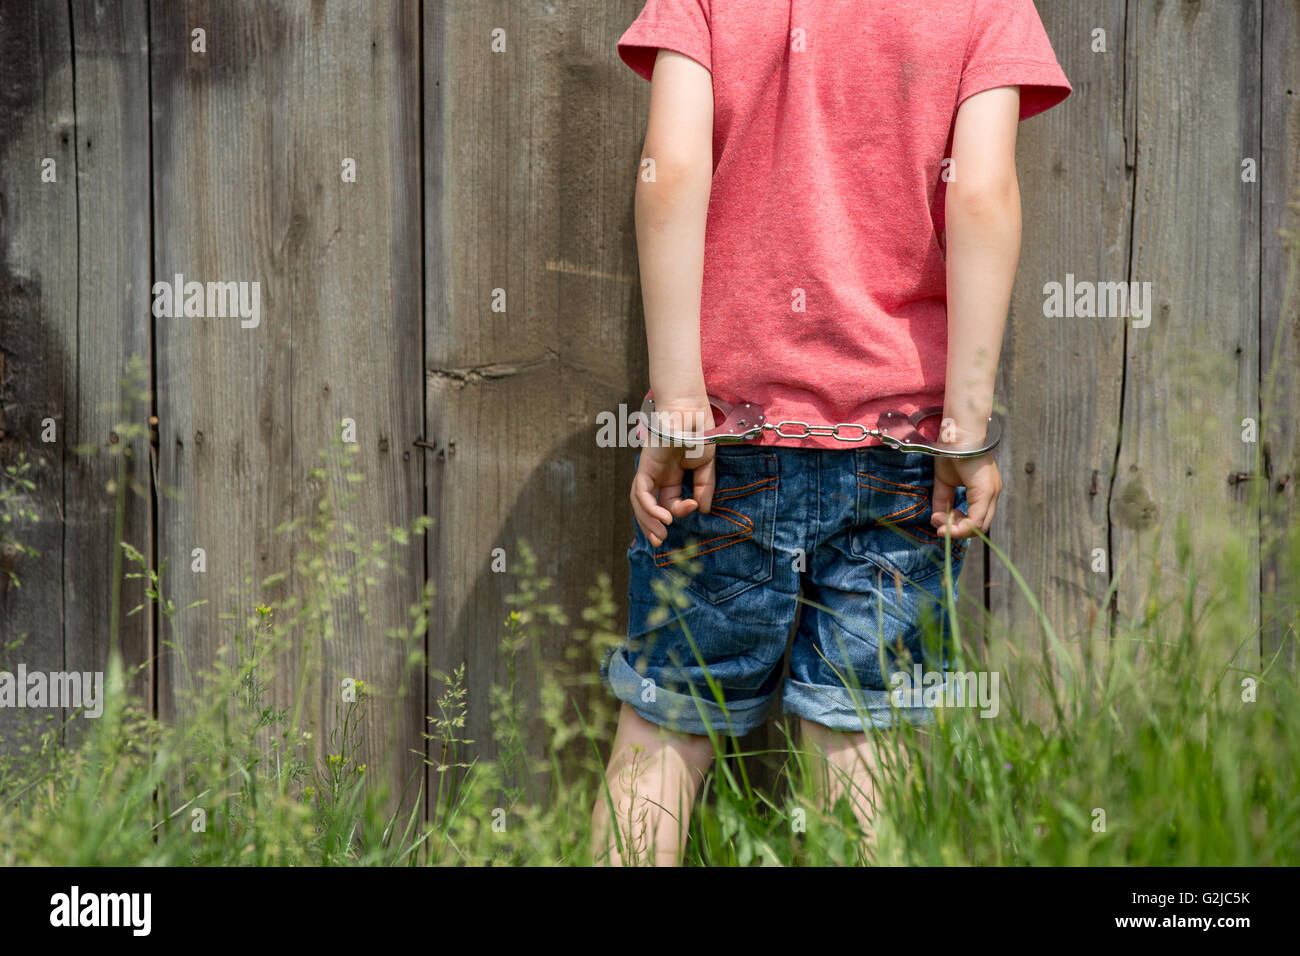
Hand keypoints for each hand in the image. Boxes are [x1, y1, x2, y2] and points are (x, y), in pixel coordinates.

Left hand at [630, 402, 716, 547]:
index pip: (671, 501)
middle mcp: (659, 475)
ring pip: (641, 502)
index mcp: (673, 475)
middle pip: (650, 506)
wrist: (690, 409)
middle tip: (660, 541)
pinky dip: (649, 508)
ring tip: (660, 536)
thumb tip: (703, 510)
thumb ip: (705, 487)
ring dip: (648, 521)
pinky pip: (641, 492)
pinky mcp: (645, 466)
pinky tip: (663, 518)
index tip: (696, 507)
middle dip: (654, 526)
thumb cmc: (699, 430)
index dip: (681, 510)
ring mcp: (650, 470)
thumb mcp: (706, 465)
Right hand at [930, 452, 1000, 538]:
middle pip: (981, 526)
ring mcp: (991, 492)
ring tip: (941, 525)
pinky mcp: (986, 491)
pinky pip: (977, 520)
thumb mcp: (944, 481)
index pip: (978, 518)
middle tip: (941, 528)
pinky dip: (962, 527)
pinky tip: (947, 524)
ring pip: (980, 526)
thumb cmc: (951, 452)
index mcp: (985, 490)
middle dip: (959, 531)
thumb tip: (938, 520)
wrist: (956, 434)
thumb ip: (943, 501)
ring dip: (958, 531)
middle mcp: (993, 493)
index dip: (959, 526)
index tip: (941, 521)